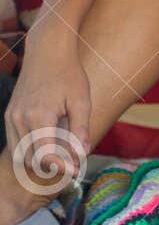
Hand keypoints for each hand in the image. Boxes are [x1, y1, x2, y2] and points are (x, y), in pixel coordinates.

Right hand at [4, 33, 90, 200]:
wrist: (47, 53)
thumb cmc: (69, 75)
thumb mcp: (82, 100)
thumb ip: (81, 128)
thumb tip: (83, 153)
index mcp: (39, 116)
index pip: (45, 154)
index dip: (60, 167)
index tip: (76, 171)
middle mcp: (20, 119)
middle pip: (29, 159)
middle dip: (50, 167)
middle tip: (72, 165)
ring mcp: (11, 117)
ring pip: (19, 153)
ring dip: (38, 160)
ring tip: (63, 157)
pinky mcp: (10, 115)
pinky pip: (15, 142)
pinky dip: (30, 150)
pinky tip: (50, 146)